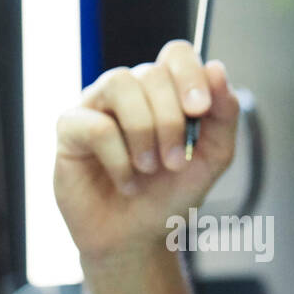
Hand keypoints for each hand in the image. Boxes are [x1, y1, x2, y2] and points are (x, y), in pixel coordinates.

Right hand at [54, 40, 240, 262]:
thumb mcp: (212, 158)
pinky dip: (119, 158)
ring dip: (144, 131)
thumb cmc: (168, 196)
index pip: (176, 54)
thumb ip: (223, 115)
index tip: (200, 110)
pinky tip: (127, 182)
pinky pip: (95, 125)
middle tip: (175, 162)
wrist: (136, 240)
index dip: (190, 74)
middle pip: (152, 73)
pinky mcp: (70, 130)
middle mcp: (130, 92)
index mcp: (164, 92)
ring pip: (120, 84)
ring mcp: (97, 106)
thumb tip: (217, 69)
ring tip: (149, 168)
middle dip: (171, 120)